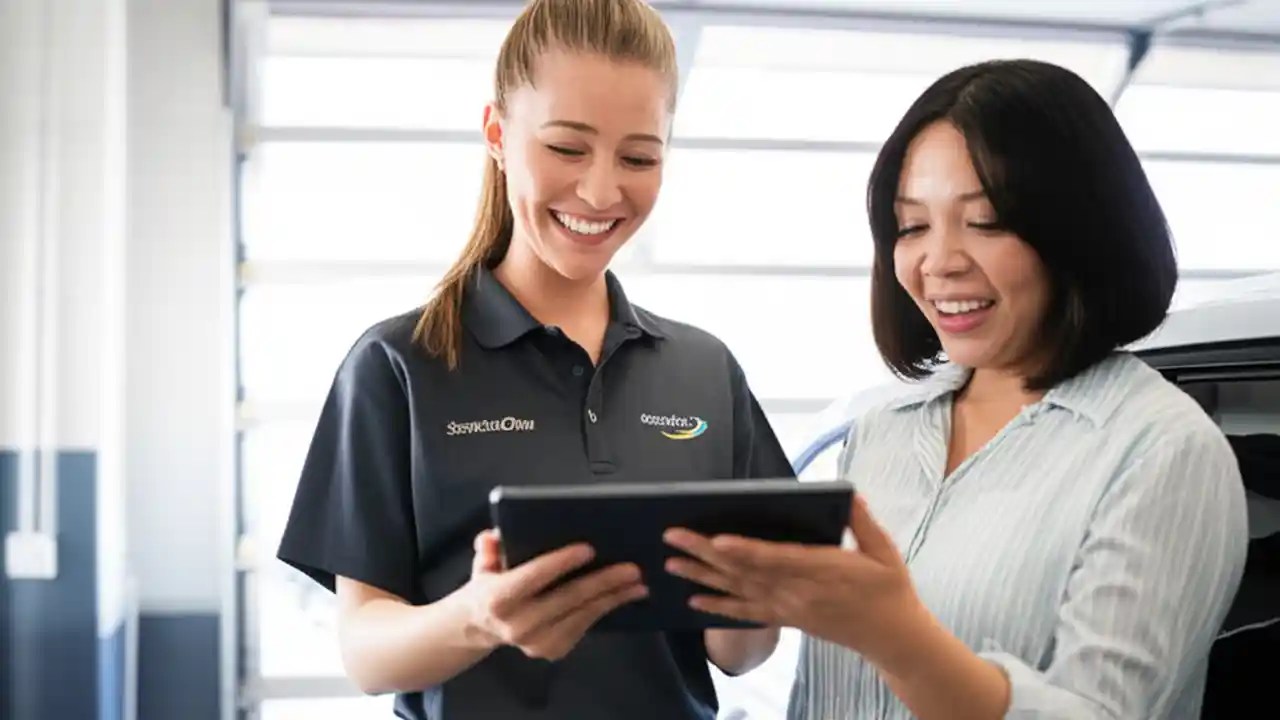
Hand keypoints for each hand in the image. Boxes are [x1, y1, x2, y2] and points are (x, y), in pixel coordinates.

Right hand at [457, 530, 647, 660]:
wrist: (484, 626)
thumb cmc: (491, 584)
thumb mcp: (483, 562)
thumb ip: (487, 548)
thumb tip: (491, 538)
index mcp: (499, 600)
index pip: (534, 577)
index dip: (561, 562)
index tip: (589, 549)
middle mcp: (518, 626)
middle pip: (568, 598)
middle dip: (603, 582)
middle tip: (631, 568)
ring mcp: (537, 643)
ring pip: (582, 615)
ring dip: (614, 597)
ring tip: (638, 582)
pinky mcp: (553, 651)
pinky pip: (585, 626)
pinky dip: (606, 608)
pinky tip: (626, 595)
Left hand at [664, 495, 928, 674]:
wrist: (891, 637)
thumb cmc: (889, 588)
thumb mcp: (885, 551)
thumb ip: (863, 521)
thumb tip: (849, 494)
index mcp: (823, 569)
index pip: (776, 558)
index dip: (744, 550)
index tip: (716, 539)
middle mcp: (799, 591)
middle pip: (746, 571)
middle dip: (706, 553)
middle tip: (673, 536)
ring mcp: (789, 608)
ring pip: (738, 590)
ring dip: (702, 576)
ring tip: (671, 563)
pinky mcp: (786, 619)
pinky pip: (746, 614)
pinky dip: (719, 608)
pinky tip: (694, 600)